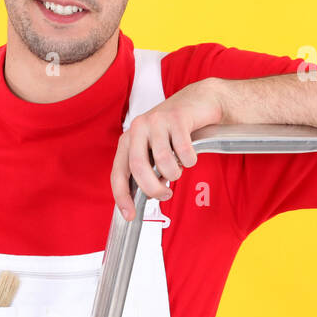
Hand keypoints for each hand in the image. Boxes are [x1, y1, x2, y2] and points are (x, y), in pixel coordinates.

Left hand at [110, 78, 224, 220]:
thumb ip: (147, 170)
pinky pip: (183, 150)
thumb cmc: (175, 131)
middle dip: (153, 188)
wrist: (199, 101)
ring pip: (163, 160)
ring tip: (178, 170)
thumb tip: (144, 197)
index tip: (130, 215)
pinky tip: (190, 156)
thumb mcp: (154, 150)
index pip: (118, 173)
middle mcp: (138, 129)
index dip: (122, 197)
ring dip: (174, 173)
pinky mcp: (176, 117)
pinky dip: (189, 160)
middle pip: (139, 168)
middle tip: (165, 195)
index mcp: (128, 140)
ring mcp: (156, 121)